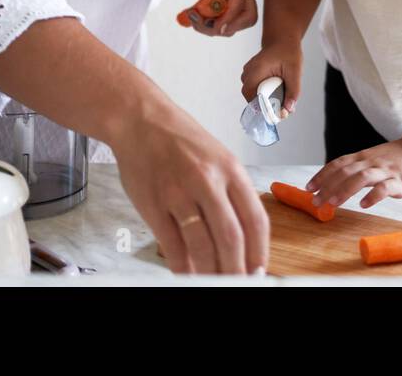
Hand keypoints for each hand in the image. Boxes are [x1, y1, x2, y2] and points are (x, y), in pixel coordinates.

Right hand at [111, 100, 268, 273]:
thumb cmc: (181, 140)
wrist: (141, 119)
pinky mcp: (153, 203)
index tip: (258, 270)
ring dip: (209, 272)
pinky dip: (181, 266)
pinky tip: (186, 273)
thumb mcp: (218, 157)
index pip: (255, 219)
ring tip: (212, 281)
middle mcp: (207, 180)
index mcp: (231, 169)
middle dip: (236, 270)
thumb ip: (231, 194)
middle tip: (237, 282)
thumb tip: (243, 238)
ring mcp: (178, 192)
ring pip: (202, 245)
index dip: (260, 252)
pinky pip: (172, 244)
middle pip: (231, 238)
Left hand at [181, 0, 257, 36]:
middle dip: (227, 27)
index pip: (240, 1)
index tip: (214, 26)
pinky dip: (207, 25)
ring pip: (234, 24)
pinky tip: (192, 15)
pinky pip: (222, 23)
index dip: (230, 17)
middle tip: (202, 25)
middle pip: (248, 17)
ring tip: (191, 17)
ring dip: (213, 28)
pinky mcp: (227, 7)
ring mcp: (236, 0)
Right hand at [240, 43, 301, 118]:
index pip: (251, 95)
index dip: (262, 108)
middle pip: (251, 97)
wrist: (282, 40)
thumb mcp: (295, 72)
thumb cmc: (288, 53)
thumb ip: (293, 91)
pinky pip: (254, 89)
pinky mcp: (251, 75)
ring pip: (252, 94)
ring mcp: (248, 73)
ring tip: (281, 97)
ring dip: (265, 99)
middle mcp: (248, 72)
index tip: (275, 114)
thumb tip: (289, 110)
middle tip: (281, 108)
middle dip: (265, 105)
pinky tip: (276, 90)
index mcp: (257, 70)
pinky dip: (264, 93)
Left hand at [306, 136, 401, 208]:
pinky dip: (372, 196)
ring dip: (344, 190)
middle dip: (328, 186)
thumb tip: (333, 182)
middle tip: (315, 201)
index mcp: (362, 157)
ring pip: (362, 178)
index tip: (308, 188)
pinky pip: (384, 187)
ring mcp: (385, 171)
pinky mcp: (399, 181)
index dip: (321, 175)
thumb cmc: (395, 158)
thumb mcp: (371, 159)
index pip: (337, 164)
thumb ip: (355, 169)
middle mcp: (370, 162)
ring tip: (333, 203)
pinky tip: (363, 204)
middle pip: (345, 172)